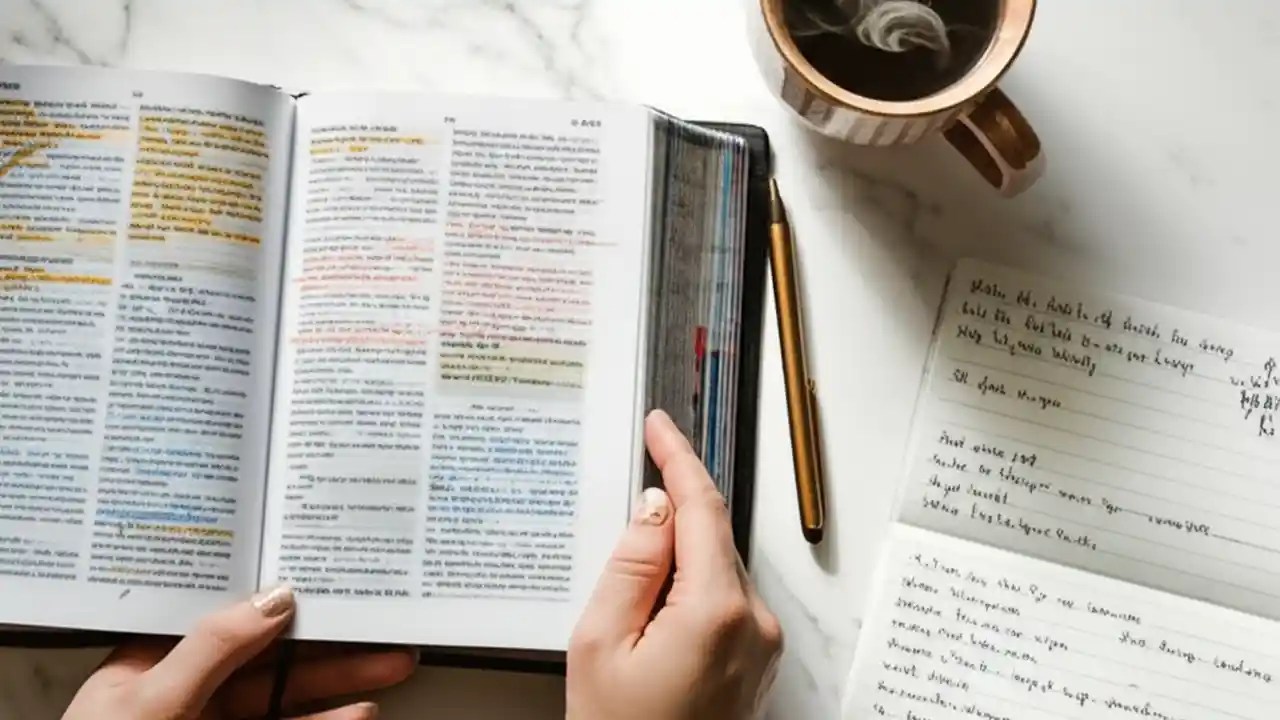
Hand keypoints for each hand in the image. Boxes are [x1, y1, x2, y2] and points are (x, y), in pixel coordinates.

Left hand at [63, 584, 415, 719]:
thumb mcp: (151, 698)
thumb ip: (212, 647)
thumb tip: (272, 597)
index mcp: (153, 659)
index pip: (223, 612)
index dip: (275, 592)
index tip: (328, 579)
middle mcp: (188, 689)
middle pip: (272, 652)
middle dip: (330, 640)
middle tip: (382, 625)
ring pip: (289, 695)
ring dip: (342, 683)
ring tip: (390, 666)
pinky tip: (359, 713)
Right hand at [567, 409, 783, 719]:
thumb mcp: (600, 643)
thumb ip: (631, 563)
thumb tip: (657, 507)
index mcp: (715, 611)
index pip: (703, 508)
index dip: (680, 456)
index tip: (662, 424)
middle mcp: (754, 623)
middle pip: (712, 537)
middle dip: (672, 516)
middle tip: (626, 506)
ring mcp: (762, 646)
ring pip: (718, 569)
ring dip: (678, 562)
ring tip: (629, 607)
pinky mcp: (758, 662)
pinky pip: (726, 601)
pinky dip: (692, 590)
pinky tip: (653, 618)